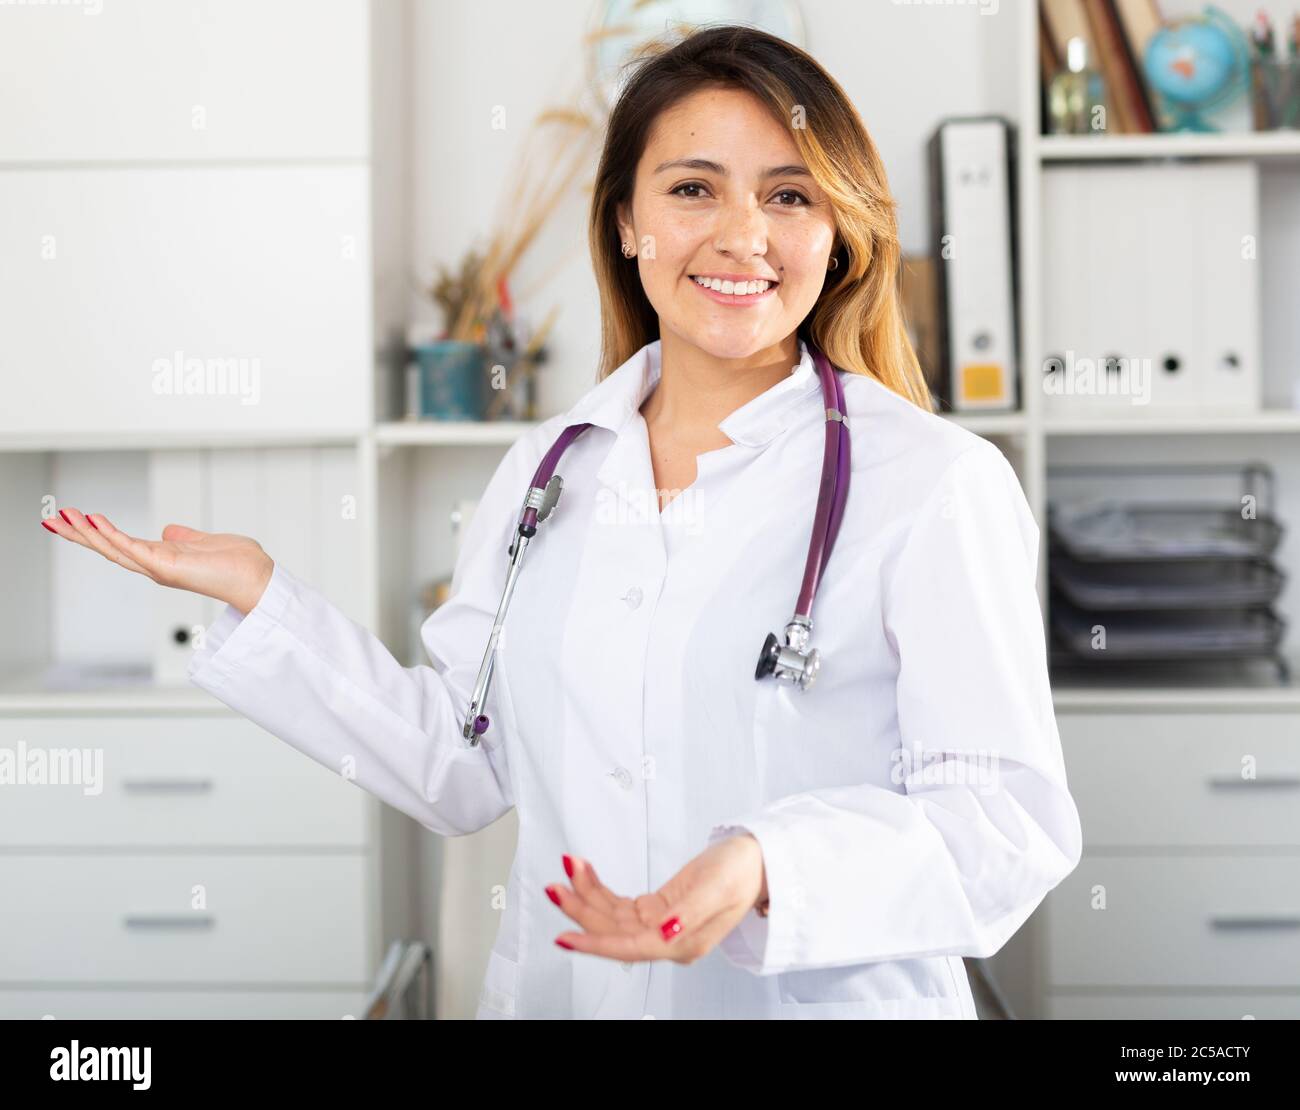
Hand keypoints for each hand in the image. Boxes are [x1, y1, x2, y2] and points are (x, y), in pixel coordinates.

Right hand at [41, 507, 274, 615]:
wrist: (256, 577)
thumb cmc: (238, 564)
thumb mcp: (204, 542)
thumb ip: (183, 538)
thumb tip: (169, 531)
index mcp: (162, 559)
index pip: (120, 544)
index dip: (96, 532)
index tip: (74, 518)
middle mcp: (156, 566)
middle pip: (108, 549)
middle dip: (79, 535)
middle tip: (51, 519)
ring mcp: (158, 568)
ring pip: (113, 549)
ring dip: (86, 533)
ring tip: (62, 517)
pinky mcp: (166, 566)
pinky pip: (132, 548)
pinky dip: (112, 535)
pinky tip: (93, 521)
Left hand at [547, 835, 767, 963]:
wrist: (756, 860)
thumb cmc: (742, 871)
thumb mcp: (718, 888)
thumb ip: (690, 912)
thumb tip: (665, 932)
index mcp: (683, 942)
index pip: (629, 947)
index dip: (594, 942)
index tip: (565, 937)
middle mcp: (667, 938)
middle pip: (613, 930)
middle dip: (580, 908)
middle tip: (556, 885)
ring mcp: (660, 925)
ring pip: (611, 916)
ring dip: (586, 893)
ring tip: (569, 867)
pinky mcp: (656, 909)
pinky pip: (619, 903)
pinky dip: (599, 887)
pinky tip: (586, 873)